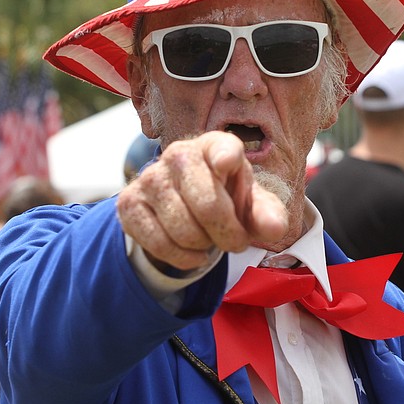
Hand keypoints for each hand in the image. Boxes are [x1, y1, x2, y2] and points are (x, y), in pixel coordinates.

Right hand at [117, 131, 288, 271]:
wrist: (187, 204)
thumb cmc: (226, 197)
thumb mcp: (252, 205)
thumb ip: (268, 215)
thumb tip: (274, 229)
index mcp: (215, 146)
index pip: (222, 147)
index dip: (225, 155)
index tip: (227, 162)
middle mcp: (179, 154)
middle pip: (208, 205)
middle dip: (228, 234)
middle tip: (235, 241)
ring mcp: (150, 177)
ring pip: (183, 230)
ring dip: (204, 247)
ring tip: (209, 239)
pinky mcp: (129, 203)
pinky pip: (159, 244)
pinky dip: (181, 258)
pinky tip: (190, 250)